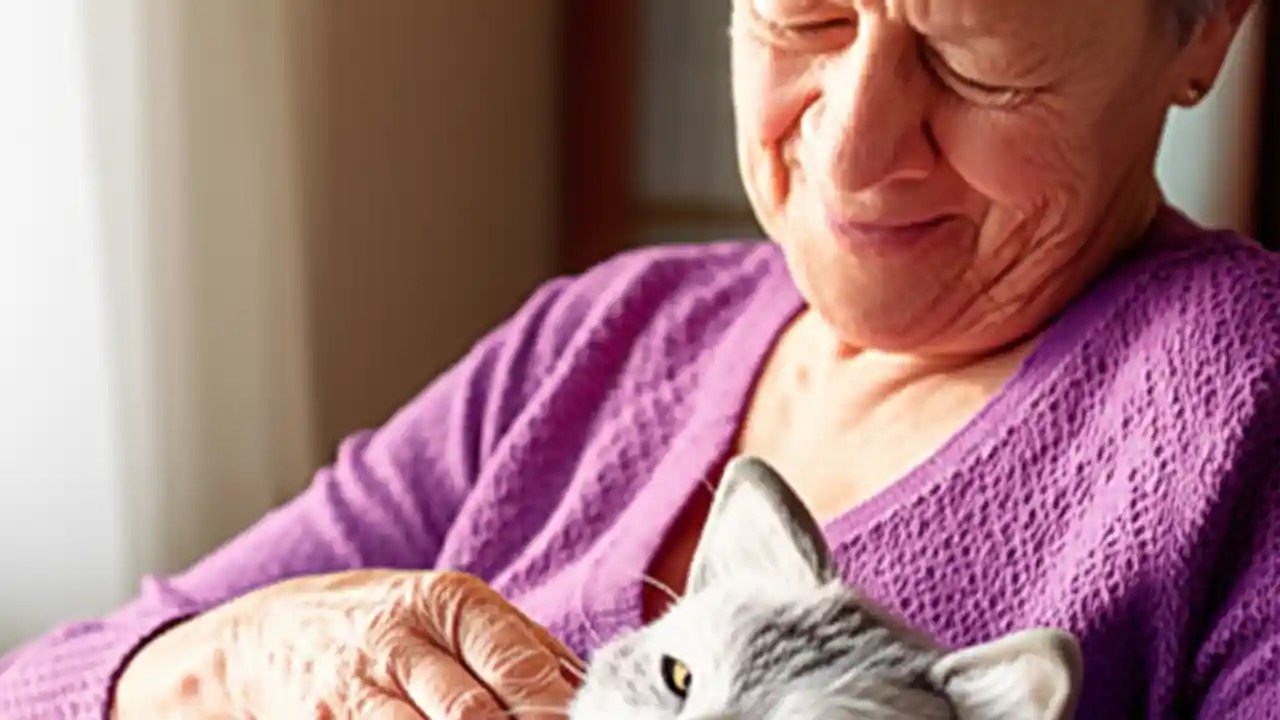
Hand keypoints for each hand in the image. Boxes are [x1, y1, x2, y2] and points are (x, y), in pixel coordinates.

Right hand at [111, 570, 580, 718]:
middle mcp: (404, 640)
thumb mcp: (452, 612)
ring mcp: (360, 688)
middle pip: (474, 713)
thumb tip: (588, 688)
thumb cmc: (388, 625)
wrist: (268, 635)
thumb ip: (523, 646)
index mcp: (451, 602)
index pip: (518, 664)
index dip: (554, 708)